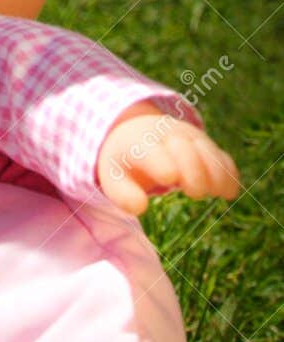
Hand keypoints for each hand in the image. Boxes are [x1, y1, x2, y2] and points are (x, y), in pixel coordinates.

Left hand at [97, 99, 239, 215]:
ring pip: (208, 151)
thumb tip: (140, 208)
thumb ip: (122, 194)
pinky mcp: (207, 148)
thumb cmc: (125, 163)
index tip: (170, 178)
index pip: (151, 150)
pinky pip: (222, 157)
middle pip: (185, 148)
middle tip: (193, 192)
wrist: (140, 134)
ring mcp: (190, 139)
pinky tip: (229, 192)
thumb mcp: (113, 177)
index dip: (162, 162)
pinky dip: (228, 173)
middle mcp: (168, 136)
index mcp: (139, 141)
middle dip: (193, 169)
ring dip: (216, 173)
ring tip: (217, 194)